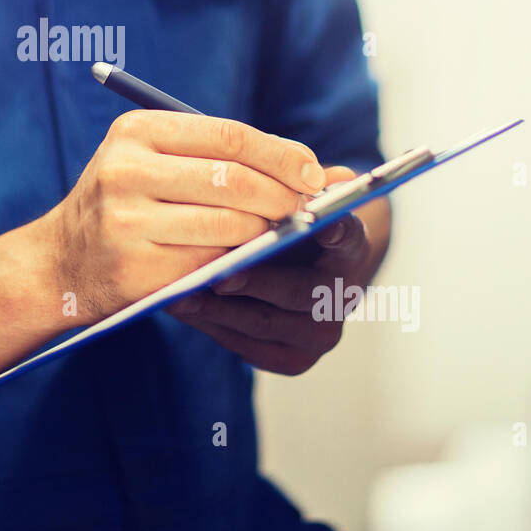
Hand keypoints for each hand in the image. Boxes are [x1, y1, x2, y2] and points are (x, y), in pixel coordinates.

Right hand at [46, 110, 328, 323]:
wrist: (58, 262)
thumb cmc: (124, 205)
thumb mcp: (154, 162)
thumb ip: (223, 158)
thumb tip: (321, 172)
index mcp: (136, 131)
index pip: (229, 135)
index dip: (282, 155)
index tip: (313, 173)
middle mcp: (126, 170)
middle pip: (234, 179)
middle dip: (283, 196)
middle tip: (305, 209)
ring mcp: (127, 220)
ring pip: (228, 223)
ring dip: (265, 231)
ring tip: (277, 233)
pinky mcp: (134, 266)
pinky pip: (209, 262)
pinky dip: (236, 261)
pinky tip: (244, 259)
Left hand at [164, 166, 383, 374]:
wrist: (296, 271)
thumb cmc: (285, 225)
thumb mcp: (293, 198)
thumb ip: (293, 183)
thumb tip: (312, 173)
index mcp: (349, 248)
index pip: (348, 237)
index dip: (335, 231)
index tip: (320, 223)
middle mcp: (342, 294)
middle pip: (301, 291)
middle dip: (257, 283)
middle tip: (220, 274)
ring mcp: (319, 332)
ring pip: (266, 323)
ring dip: (221, 309)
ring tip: (182, 292)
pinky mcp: (292, 358)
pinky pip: (246, 345)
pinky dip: (211, 326)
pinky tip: (181, 307)